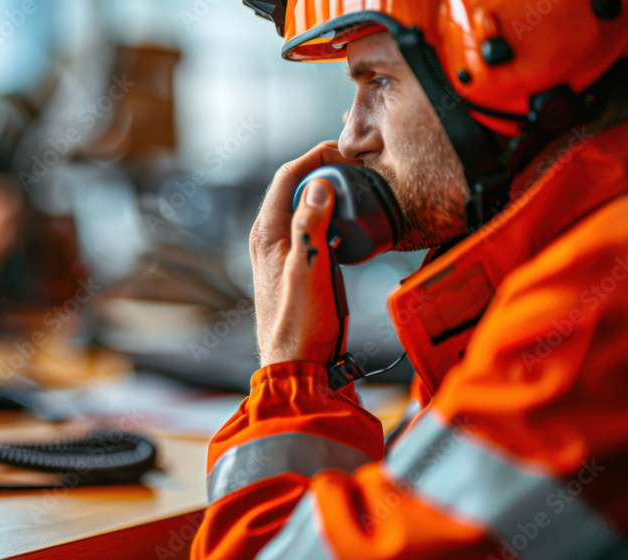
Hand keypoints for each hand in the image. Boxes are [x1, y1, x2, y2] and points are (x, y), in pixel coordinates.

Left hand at [250, 141, 360, 366]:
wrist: (298, 364)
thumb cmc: (300, 324)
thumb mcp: (309, 270)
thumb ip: (311, 225)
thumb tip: (320, 183)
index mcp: (266, 232)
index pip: (287, 175)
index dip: (316, 156)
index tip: (347, 152)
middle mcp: (270, 237)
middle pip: (296, 186)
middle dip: (326, 169)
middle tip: (359, 165)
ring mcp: (282, 251)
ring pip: (306, 207)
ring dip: (330, 193)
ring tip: (360, 187)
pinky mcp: (297, 265)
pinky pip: (314, 229)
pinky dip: (332, 218)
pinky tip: (353, 226)